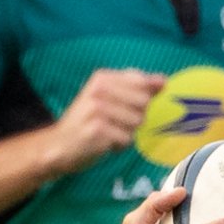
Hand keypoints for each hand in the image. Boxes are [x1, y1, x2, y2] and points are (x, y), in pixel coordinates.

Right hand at [46, 68, 167, 174]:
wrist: (59, 145)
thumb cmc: (88, 121)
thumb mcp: (109, 97)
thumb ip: (137, 87)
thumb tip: (164, 80)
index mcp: (102, 78)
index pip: (141, 82)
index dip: (142, 98)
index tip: (125, 107)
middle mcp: (98, 90)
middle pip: (143, 103)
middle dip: (134, 117)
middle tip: (113, 122)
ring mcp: (97, 109)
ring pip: (137, 122)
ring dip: (126, 132)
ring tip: (107, 132)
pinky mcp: (97, 130)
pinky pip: (127, 139)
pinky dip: (119, 145)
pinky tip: (103, 143)